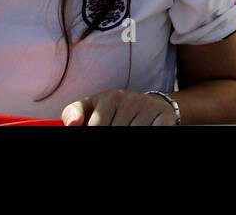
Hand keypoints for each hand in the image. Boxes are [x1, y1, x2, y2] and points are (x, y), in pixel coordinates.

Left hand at [61, 89, 177, 125]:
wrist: (150, 106)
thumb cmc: (113, 111)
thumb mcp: (92, 108)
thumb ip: (73, 113)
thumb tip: (71, 125)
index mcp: (110, 97)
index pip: (96, 126)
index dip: (94, 133)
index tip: (95, 133)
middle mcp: (131, 99)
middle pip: (116, 131)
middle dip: (113, 136)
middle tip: (117, 129)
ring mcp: (149, 108)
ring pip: (133, 133)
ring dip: (129, 136)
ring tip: (127, 128)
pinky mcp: (164, 117)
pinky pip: (153, 132)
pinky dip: (145, 133)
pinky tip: (142, 129)